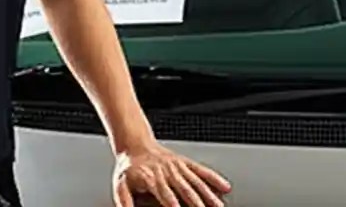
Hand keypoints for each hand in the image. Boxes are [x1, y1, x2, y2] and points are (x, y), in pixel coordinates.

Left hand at [112, 140, 231, 206]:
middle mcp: (167, 171)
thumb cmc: (128, 168)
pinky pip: (201, 170)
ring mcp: (178, 166)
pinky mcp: (185, 162)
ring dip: (209, 195)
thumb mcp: (120, 186)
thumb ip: (125, 202)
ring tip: (219, 206)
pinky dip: (214, 178)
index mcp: (152, 179)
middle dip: (197, 204)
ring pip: (196, 181)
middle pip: (186, 190)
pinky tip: (224, 187)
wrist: (134, 144)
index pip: (167, 196)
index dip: (175, 206)